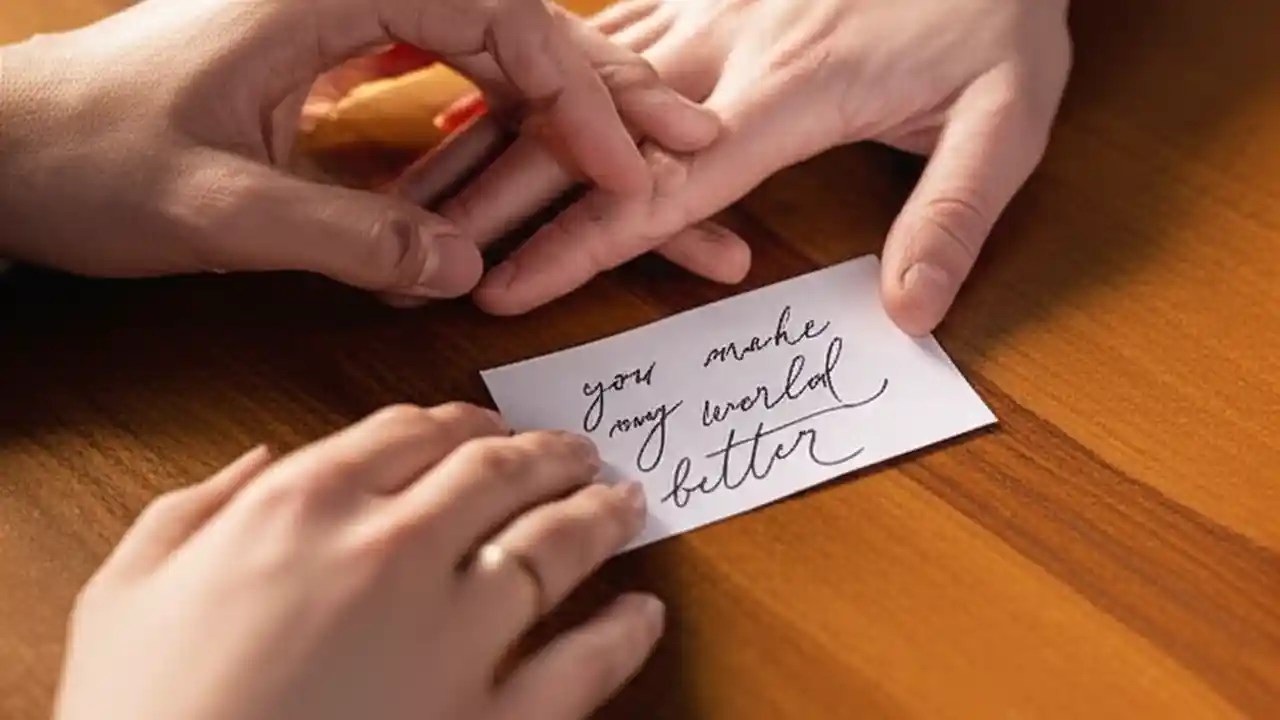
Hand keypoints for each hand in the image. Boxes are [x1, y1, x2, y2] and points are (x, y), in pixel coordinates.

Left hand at [0, 0, 716, 299]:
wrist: (17, 144)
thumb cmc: (93, 157)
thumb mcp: (220, 211)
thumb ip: (349, 236)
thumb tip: (462, 272)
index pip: (501, 21)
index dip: (577, 98)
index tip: (631, 167)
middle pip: (522, 19)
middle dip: (615, 84)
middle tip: (697, 137)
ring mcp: (352, 10)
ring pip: (502, 42)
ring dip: (581, 98)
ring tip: (656, 149)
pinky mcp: (345, 46)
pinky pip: (462, 67)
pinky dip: (522, 109)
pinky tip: (558, 145)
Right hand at [56, 404, 658, 719]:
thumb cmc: (138, 714)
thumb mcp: (128, 586)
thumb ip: (200, 505)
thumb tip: (266, 460)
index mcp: (304, 506)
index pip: (408, 431)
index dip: (459, 421)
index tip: (484, 426)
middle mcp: (393, 551)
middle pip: (494, 473)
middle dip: (544, 453)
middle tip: (576, 450)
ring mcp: (452, 635)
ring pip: (552, 547)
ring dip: (598, 513)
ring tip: (626, 499)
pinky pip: (582, 665)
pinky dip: (623, 632)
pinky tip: (643, 611)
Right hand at [401, 0, 1070, 333]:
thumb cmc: (994, 11)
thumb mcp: (1006, 115)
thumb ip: (952, 215)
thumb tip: (909, 313)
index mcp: (786, 95)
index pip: (659, 190)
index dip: (576, 244)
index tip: (503, 287)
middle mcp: (725, 52)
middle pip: (584, 135)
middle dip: (493, 196)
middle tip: (414, 247)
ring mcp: (706, 11)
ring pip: (574, 83)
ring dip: (492, 134)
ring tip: (422, 185)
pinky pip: (604, 34)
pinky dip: (534, 71)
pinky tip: (481, 92)